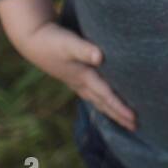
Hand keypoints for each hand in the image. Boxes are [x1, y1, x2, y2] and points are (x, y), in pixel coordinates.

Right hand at [19, 23, 137, 131]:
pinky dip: (100, 100)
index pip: (106, 96)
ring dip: (110, 110)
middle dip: (119, 115)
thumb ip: (84, 49)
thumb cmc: (52, 40)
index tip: (134, 119)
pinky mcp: (72, 76)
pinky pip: (91, 93)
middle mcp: (80, 83)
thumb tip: (100, 57)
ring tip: (123, 120)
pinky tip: (104, 101)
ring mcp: (75, 81)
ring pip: (97, 100)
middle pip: (103, 103)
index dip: (120, 108)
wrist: (31, 39)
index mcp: (83, 77)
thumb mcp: (69, 43)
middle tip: (135, 127)